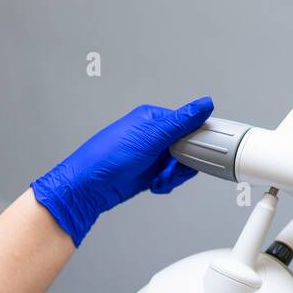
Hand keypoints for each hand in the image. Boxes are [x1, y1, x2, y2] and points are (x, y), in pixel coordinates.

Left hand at [31, 96, 213, 245]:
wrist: (89, 187)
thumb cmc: (109, 157)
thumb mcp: (151, 136)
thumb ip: (181, 122)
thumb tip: (204, 104)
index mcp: (153, 119)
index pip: (188, 124)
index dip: (195, 139)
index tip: (197, 150)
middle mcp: (153, 136)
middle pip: (186, 147)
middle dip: (183, 161)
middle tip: (171, 166)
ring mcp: (151, 155)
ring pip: (179, 165)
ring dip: (173, 175)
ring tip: (159, 177)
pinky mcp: (148, 173)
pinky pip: (169, 177)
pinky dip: (165, 183)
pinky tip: (154, 184)